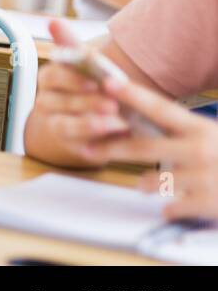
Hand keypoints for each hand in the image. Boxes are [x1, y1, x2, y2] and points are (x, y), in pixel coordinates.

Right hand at [26, 19, 130, 166]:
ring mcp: (55, 126)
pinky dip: (96, 145)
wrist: (92, 120)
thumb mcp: (83, 67)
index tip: (93, 82)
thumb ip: (71, 46)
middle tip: (112, 104)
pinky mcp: (70, 147)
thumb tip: (52, 20)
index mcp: (50, 79)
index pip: (51, 76)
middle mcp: (46, 102)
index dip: (71, 79)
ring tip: (117, 123)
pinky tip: (116, 141)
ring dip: (89, 125)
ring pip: (64, 126)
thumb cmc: (91, 86)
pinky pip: (78, 148)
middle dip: (85, 103)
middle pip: (58, 102)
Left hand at [91, 76, 217, 221]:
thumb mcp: (213, 135)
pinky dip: (172, 208)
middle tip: (86, 147)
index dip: (132, 96)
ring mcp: (202, 178)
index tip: (108, 82)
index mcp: (201, 128)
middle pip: (141, 148)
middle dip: (109, 147)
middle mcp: (200, 150)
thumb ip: (182, 128)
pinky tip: (182, 204)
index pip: (160, 108)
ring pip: (150, 182)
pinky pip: (170, 208)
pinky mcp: (205, 204)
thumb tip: (141, 118)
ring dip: (146, 184)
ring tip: (153, 183)